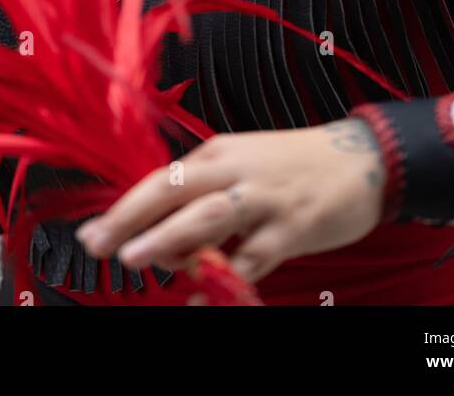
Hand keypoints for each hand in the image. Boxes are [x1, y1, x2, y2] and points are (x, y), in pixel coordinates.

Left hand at [75, 118, 385, 287]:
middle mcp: (236, 170)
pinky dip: (223, 279)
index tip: (91, 230)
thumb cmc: (293, 165)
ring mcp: (264, 199)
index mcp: (218, 153)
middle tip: (99, 245)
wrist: (362, 158)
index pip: (161, 178)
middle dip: (131, 218)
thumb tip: (159, 229)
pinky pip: (251, 260)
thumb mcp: (244, 164)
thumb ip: (206, 193)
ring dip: (169, 239)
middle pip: (174, 190)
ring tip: (137, 258)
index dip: (125, 205)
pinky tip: (200, 299)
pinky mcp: (291, 227)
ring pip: (208, 217)